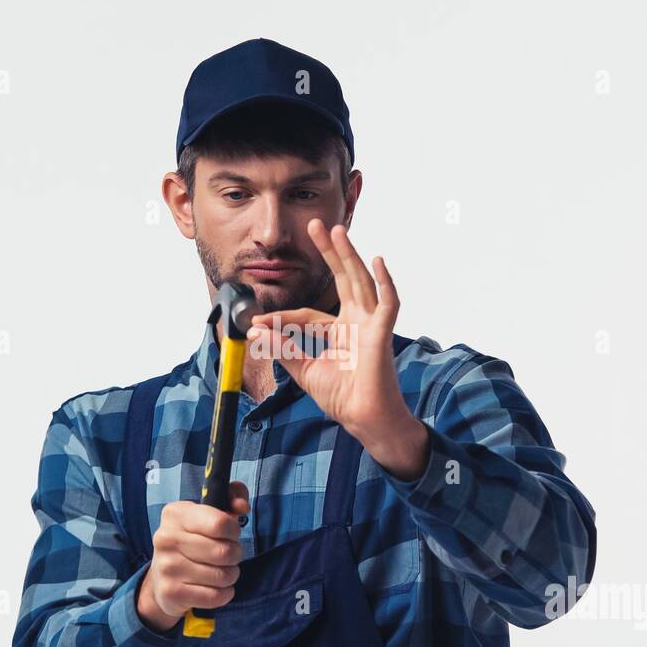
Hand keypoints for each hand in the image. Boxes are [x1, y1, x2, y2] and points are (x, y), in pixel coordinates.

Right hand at [137, 481, 248, 632]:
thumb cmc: (194, 539)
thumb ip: (231, 498)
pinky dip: (224, 593)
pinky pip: (215, 596)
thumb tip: (242, 506)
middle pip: (224, 552)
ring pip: (222, 576)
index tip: (231, 533)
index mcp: (175, 514)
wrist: (162, 578)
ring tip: (222, 570)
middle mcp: (166, 538)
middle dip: (235, 554)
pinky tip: (216, 587)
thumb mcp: (209, 513)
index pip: (219, 523)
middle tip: (228, 555)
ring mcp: (166, 567)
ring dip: (230, 575)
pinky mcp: (171, 593)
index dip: (233, 530)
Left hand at [247, 219, 428, 479]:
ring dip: (349, 256)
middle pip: (342, 279)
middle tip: (315, 226)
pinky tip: (378, 261)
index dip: (282, 318)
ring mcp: (371, 325)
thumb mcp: (305, 371)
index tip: (259, 322)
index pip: (308, 315)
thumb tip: (258, 331)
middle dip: (329, 253)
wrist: (363, 420)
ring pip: (361, 282)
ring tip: (336, 232)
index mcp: (340, 331)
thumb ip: (284, 350)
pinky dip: (385, 282)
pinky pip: (388, 303)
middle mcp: (357, 322)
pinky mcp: (382, 334)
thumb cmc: (344, 398)